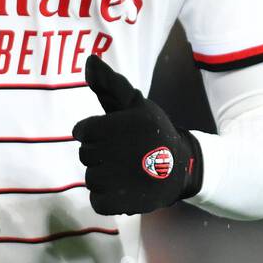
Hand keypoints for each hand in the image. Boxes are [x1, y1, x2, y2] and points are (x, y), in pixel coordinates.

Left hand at [73, 54, 202, 214]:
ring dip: (103, 175)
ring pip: (90, 178)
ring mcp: (122, 179)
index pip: (82, 131)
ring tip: (125, 171)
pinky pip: (97, 201)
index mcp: (120, 125)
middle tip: (122, 154)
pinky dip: (106, 197)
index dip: (95, 133)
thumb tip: (89, 59)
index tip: (114, 135)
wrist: (180, 166)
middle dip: (99, 154)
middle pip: (85, 155)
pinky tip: (122, 188)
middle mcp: (120, 151)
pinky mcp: (125, 203)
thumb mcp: (133, 104)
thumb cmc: (151, 131)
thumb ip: (109, 83)